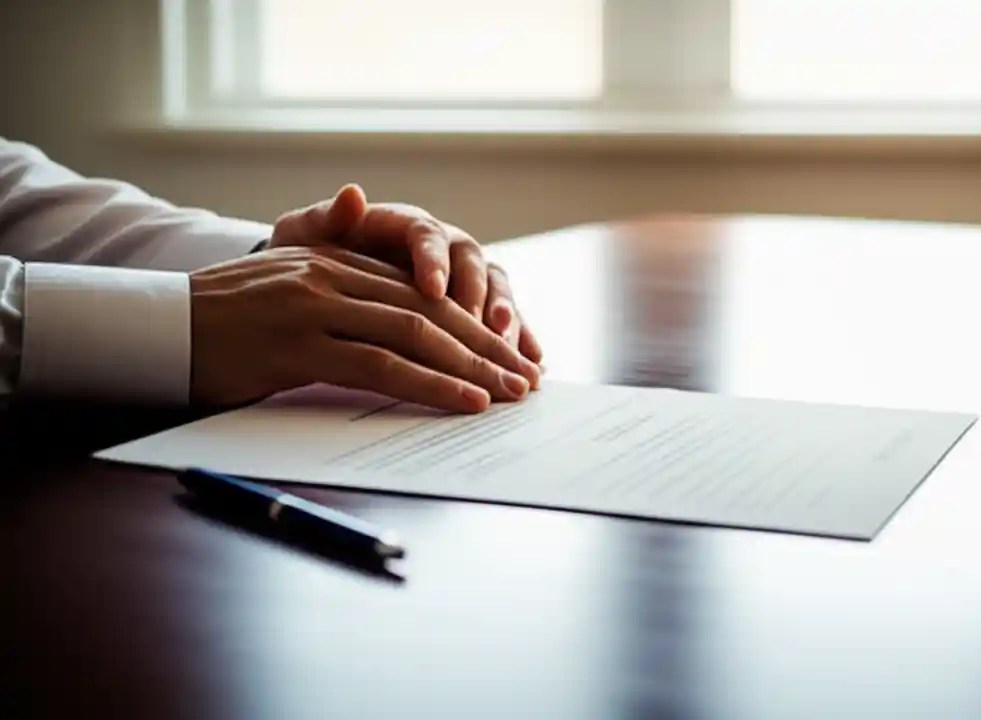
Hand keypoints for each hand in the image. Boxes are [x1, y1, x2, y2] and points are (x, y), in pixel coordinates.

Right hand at [189, 246, 541, 411]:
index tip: (507, 351)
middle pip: (428, 310)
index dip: (468, 322)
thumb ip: (335, 278)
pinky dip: (430, 384)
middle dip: (484, 346)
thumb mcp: (281, 287)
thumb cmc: (219, 321)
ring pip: (415, 335)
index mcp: (332, 261)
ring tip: (510, 394)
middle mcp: (331, 276)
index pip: (418, 292)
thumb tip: (373, 253)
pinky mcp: (299, 346)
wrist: (153, 328)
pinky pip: (381, 366)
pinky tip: (465, 401)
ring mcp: (316, 308)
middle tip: (525, 377)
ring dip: (471, 367)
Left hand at [268, 185, 542, 365]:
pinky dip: (522, 340)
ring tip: (510, 349)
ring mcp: (463, 275)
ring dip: (507, 319)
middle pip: (473, 263)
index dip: (433, 262)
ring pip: (496, 291)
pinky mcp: (475, 304)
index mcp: (403, 225)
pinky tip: (534, 363)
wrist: (320, 283)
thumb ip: (326, 221)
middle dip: (480, 298)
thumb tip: (352, 193)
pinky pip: (505, 319)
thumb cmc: (311, 260)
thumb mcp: (304, 240)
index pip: (426, 235)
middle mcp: (443, 246)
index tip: (432, 291)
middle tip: (482, 329)